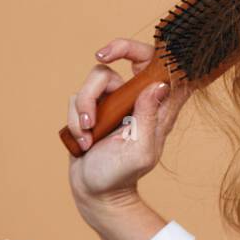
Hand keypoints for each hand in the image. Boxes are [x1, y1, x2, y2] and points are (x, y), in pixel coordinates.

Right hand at [66, 38, 191, 219]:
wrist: (96, 191)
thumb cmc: (123, 174)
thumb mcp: (140, 148)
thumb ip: (148, 116)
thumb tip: (158, 85)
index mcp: (158, 106)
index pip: (163, 67)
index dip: (157, 50)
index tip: (144, 48)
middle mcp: (136, 98)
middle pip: (127, 57)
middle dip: (114, 51)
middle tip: (102, 55)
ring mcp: (113, 102)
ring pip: (97, 78)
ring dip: (86, 105)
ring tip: (89, 132)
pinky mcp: (92, 109)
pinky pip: (78, 98)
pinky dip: (76, 120)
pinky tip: (85, 142)